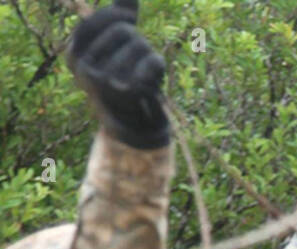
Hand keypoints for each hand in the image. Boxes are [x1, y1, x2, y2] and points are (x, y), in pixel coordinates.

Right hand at [67, 0, 168, 149]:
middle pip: (124, 30)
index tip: (126, 28)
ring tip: (140, 73)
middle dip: (136, 40)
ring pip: (140, 44)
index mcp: (74, 54)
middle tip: (132, 61)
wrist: (132, 121)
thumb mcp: (114, 44)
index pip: (98, 19)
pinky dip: (157, 66)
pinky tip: (151, 82)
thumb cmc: (123, 75)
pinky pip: (153, 61)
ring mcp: (106, 81)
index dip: (118, 18)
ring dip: (147, 54)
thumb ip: (118, 15)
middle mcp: (85, 68)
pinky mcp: (130, 92)